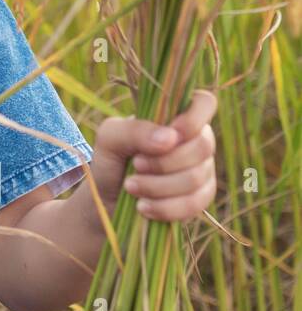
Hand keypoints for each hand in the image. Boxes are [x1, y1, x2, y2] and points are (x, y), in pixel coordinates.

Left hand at [90, 88, 217, 220]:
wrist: (106, 199)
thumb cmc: (111, 159)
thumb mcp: (110, 138)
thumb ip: (134, 130)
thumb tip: (170, 138)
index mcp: (176, 117)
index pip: (204, 103)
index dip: (193, 119)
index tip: (169, 134)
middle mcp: (195, 140)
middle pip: (203, 146)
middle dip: (164, 161)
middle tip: (136, 164)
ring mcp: (203, 170)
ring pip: (196, 177)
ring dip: (157, 186)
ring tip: (131, 186)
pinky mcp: (201, 198)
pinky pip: (194, 204)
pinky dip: (164, 207)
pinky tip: (143, 206)